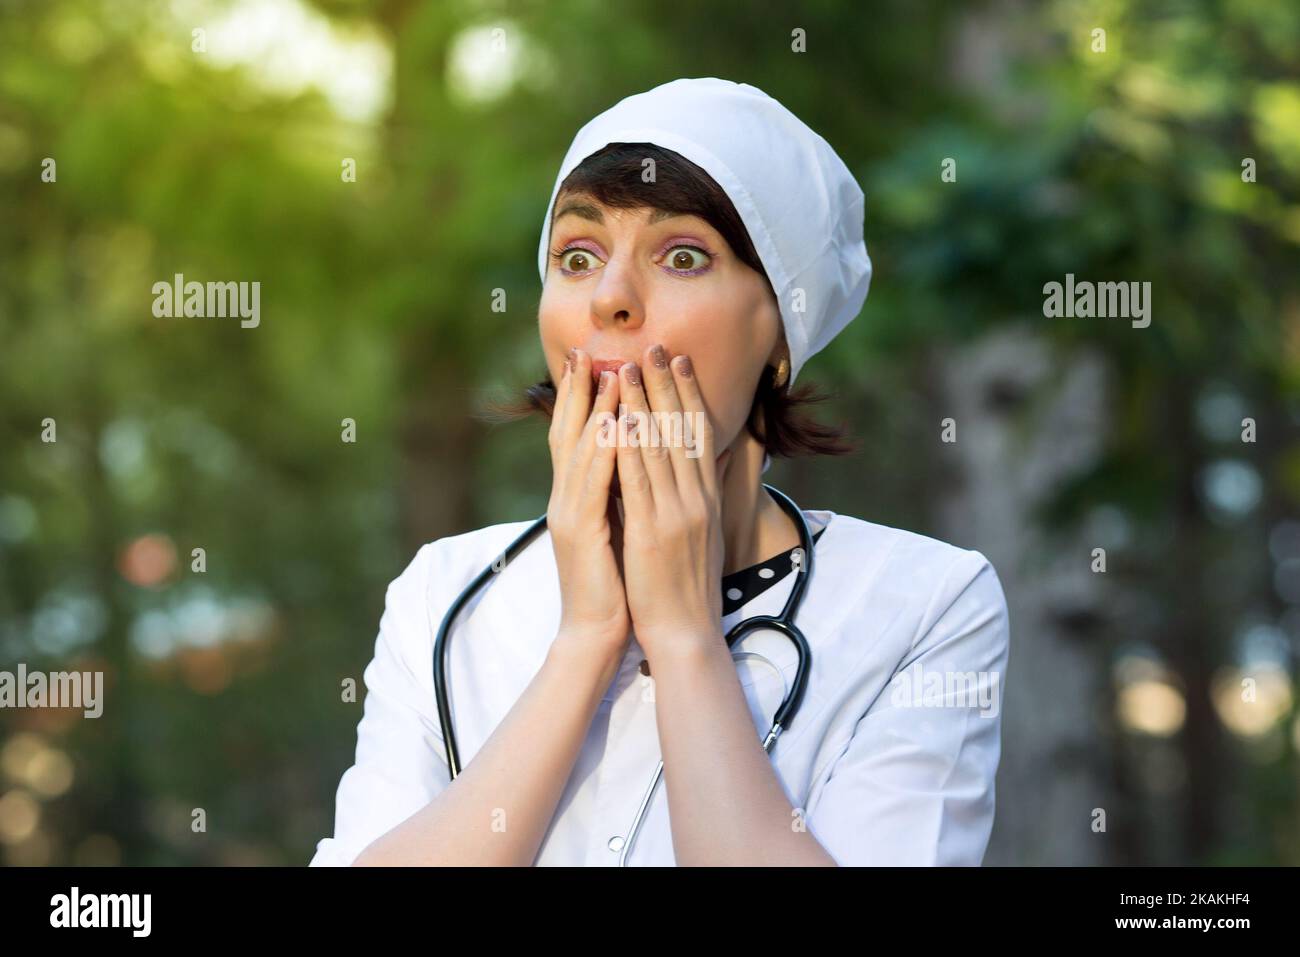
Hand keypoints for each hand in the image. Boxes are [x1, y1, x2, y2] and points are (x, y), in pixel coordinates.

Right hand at [546, 348, 630, 657]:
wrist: (595, 631)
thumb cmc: (612, 580)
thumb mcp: (617, 525)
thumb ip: (620, 492)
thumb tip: (636, 460)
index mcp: (576, 496)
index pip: (577, 436)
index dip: (582, 398)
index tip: (592, 360)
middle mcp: (566, 498)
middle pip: (569, 432)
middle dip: (578, 391)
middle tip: (587, 352)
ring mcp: (569, 513)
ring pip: (582, 451)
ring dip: (596, 411)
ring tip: (611, 375)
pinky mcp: (581, 532)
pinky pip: (593, 483)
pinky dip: (604, 451)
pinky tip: (617, 426)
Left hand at [614, 344, 731, 657]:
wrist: (687, 631)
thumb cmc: (689, 585)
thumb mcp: (705, 532)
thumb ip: (702, 496)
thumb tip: (704, 464)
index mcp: (708, 498)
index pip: (700, 434)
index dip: (689, 395)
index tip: (679, 362)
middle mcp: (696, 498)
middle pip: (681, 430)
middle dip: (666, 385)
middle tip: (653, 346)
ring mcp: (676, 513)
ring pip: (658, 446)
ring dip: (642, 402)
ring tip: (628, 366)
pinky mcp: (652, 530)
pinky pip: (638, 480)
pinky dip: (628, 446)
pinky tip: (619, 418)